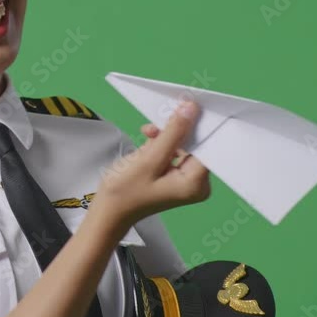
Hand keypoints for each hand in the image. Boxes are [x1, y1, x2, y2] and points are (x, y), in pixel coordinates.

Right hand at [89, 101, 210, 228]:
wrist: (108, 210)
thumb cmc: (126, 191)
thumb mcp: (149, 159)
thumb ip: (173, 133)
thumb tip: (192, 108)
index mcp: (196, 183)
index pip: (208, 145)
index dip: (200, 124)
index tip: (187, 106)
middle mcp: (197, 182)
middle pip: (197, 144)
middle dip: (178, 129)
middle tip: (162, 117)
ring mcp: (186, 179)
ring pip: (183, 145)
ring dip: (166, 135)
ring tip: (148, 133)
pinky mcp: (174, 175)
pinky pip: (174, 151)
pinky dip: (162, 143)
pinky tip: (149, 138)